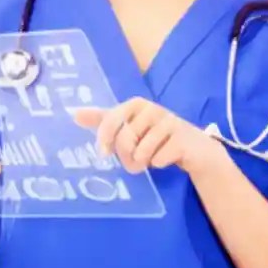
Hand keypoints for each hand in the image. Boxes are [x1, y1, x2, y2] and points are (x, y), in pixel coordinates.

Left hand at [73, 97, 226, 175]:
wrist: (194, 149)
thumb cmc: (157, 136)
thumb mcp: (130, 126)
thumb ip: (104, 120)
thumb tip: (74, 114)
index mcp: (136, 104)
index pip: (112, 119)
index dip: (105, 137)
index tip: (104, 153)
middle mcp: (152, 109)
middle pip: (125, 138)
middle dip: (127, 157)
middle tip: (134, 162)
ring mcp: (170, 122)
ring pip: (142, 151)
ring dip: (143, 163)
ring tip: (149, 161)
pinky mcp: (183, 138)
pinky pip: (159, 158)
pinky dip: (159, 163)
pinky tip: (166, 158)